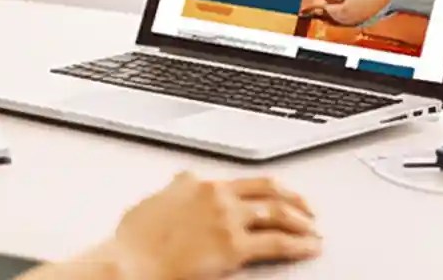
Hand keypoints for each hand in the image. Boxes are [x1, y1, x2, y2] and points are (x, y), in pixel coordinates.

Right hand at [111, 172, 320, 279]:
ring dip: (302, 223)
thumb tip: (181, 182)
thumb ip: (176, 190)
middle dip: (295, 200)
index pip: (248, 180)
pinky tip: (309, 247)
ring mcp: (227, 220)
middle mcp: (218, 196)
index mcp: (199, 183)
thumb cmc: (135, 241)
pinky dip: (299, 244)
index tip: (282, 194)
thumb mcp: (154, 201)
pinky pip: (277, 244)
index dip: (272, 188)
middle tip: (308, 210)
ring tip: (313, 232)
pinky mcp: (234, 247)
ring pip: (279, 215)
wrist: (129, 262)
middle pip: (270, 192)